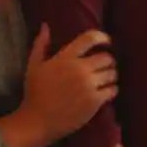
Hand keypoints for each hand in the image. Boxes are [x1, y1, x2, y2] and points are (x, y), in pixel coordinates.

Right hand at [19, 26, 116, 142]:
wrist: (37, 121)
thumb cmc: (35, 93)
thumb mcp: (33, 66)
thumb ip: (40, 44)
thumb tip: (45, 26)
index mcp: (66, 58)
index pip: (90, 38)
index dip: (102, 37)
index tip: (107, 41)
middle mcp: (80, 69)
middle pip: (106, 57)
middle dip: (108, 60)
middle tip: (105, 66)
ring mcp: (88, 85)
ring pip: (112, 73)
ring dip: (111, 75)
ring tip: (106, 78)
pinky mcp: (95, 101)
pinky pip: (113, 89)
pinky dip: (112, 89)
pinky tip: (107, 91)